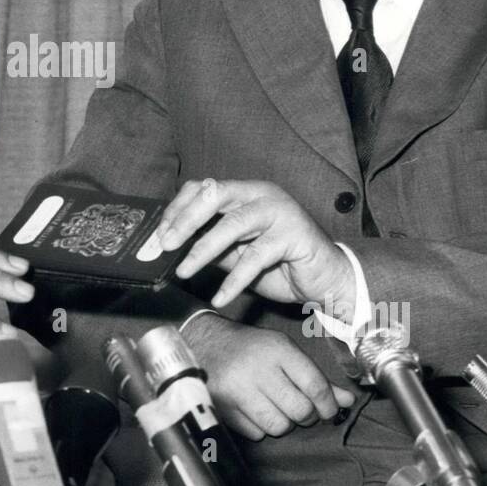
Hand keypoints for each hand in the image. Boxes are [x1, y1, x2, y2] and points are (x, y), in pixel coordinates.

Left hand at [157, 179, 356, 314]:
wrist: (327, 279)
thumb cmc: (280, 264)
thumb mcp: (237, 254)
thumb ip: (211, 247)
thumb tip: (172, 251)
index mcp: (245, 193)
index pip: (202, 188)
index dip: (178, 209)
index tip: (159, 235)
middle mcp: (261, 195)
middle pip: (215, 195)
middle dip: (186, 219)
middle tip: (166, 245)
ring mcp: (280, 212)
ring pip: (234, 224)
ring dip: (203, 249)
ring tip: (184, 271)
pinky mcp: (294, 235)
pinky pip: (257, 257)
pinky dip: (235, 280)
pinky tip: (220, 297)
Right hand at [180, 314, 354, 440]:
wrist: (204, 343)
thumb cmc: (252, 349)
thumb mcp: (285, 352)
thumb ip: (316, 378)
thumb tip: (349, 401)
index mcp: (277, 349)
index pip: (315, 385)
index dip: (328, 404)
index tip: (329, 410)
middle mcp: (257, 369)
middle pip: (300, 410)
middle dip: (306, 416)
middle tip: (301, 409)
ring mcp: (237, 391)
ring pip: (279, 426)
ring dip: (283, 423)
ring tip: (276, 408)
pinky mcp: (223, 409)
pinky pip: (257, 433)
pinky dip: (261, 427)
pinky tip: (254, 410)